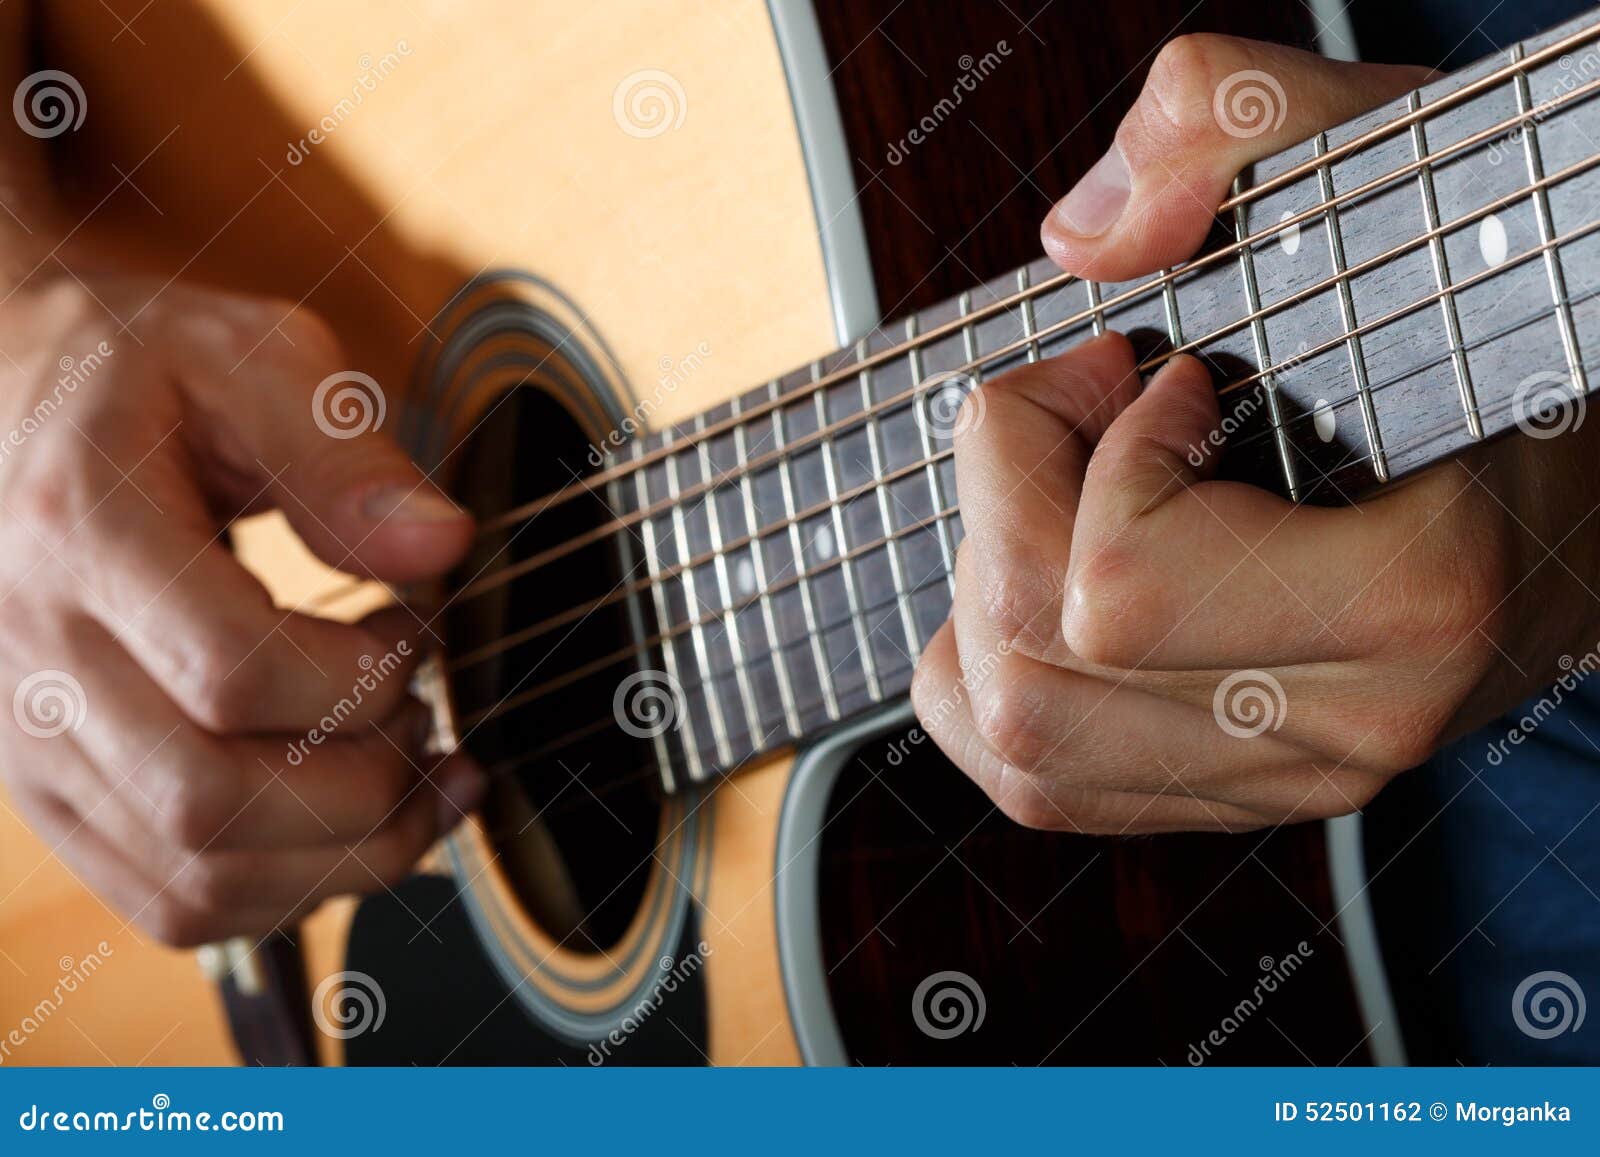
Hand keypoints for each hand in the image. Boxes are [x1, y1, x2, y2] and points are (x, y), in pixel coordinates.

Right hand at [0, 273, 485, 944]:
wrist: (1, 404)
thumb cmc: (132, 375)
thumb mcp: (247, 354)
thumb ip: (344, 454)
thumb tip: (441, 549)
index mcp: (79, 533)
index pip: (228, 670)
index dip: (360, 677)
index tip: (419, 630)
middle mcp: (37, 657)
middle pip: (211, 801)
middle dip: (369, 784)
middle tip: (430, 715)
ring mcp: (35, 740)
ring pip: (195, 880)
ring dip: (346, 857)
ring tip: (423, 777)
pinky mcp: (57, 788)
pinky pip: (171, 900)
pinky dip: (288, 890)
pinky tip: (358, 826)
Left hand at [911, 34, 1599, 832]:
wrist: (1571, 464)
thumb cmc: (1475, 316)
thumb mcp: (1385, 164)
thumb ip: (1237, 127)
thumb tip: (1087, 239)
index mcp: (1415, 597)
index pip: (1118, 584)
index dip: (1082, 451)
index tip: (1155, 371)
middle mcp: (1350, 721)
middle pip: (1035, 664)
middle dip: (1005, 505)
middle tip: (1081, 413)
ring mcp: (1290, 778)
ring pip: (1015, 736)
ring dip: (983, 591)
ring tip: (1066, 492)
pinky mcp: (1233, 795)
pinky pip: (1030, 780)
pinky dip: (984, 673)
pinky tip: (1043, 580)